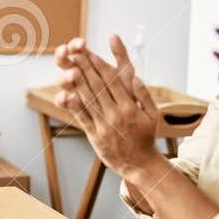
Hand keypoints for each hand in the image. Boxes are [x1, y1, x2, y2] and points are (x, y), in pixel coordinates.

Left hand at [54, 35, 160, 176]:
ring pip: (88, 100)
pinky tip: (66, 94)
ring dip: (78, 83)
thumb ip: (144, 95)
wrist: (139, 164)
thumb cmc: (146, 137)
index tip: (91, 54)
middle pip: (98, 87)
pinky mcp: (95, 136)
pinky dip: (74, 106)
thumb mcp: (153, 115)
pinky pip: (82, 118)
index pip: (112, 82)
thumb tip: (135, 78)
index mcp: (130, 108)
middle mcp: (115, 115)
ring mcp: (104, 126)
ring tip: (69, 68)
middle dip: (86, 69)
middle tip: (76, 54)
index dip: (100, 66)